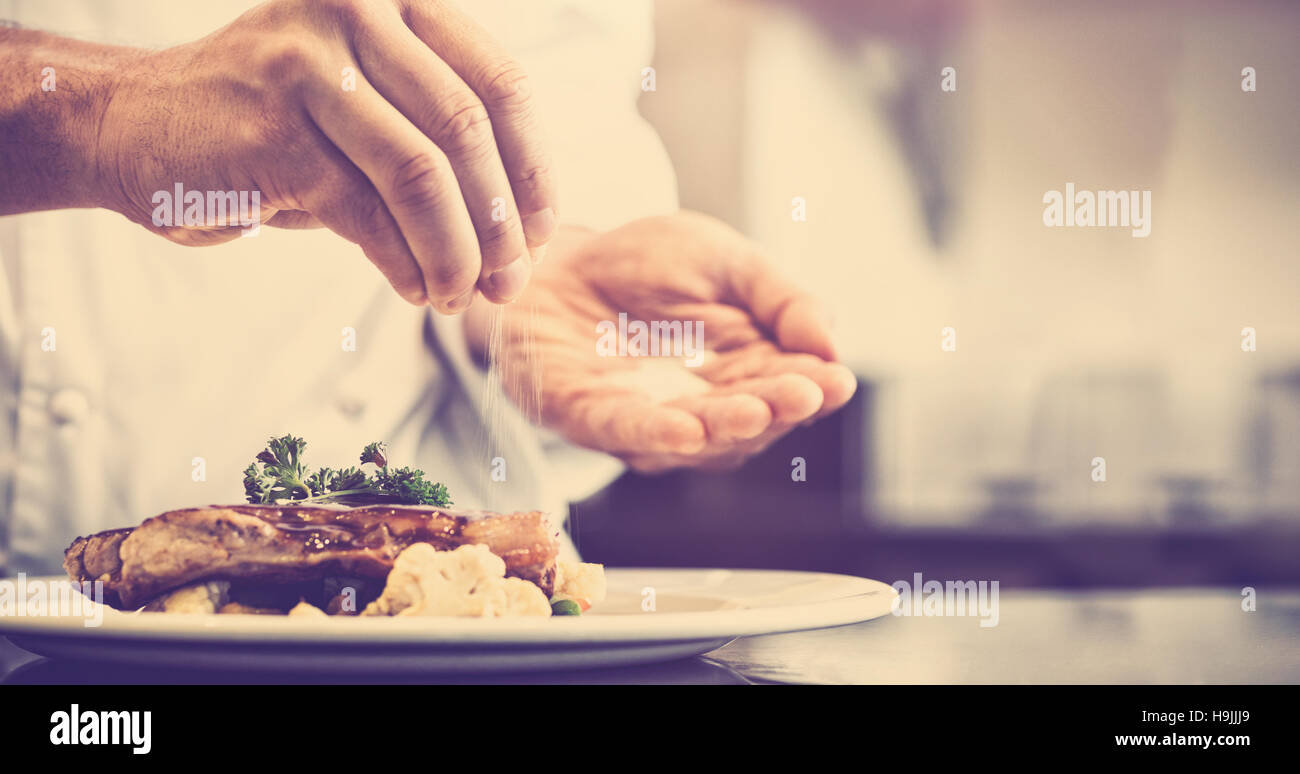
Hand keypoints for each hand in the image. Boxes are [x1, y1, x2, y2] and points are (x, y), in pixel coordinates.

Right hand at [95, 0, 554, 309]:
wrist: (132, 124)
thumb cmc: (269, 125)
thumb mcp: (363, 105)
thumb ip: (435, 140)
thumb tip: (523, 232)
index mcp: (393, 0)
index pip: (498, 84)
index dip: (532, 167)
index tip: (542, 231)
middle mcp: (353, 12)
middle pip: (467, 130)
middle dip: (501, 222)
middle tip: (510, 281)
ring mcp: (308, 67)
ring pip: (423, 175)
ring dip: (457, 252)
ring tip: (461, 294)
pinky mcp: (272, 132)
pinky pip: (368, 214)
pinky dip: (404, 262)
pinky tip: (415, 288)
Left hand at [475, 212, 857, 472]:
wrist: (553, 256)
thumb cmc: (642, 262)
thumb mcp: (724, 260)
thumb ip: (778, 298)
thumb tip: (830, 342)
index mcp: (742, 373)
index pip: (786, 389)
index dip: (812, 389)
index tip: (836, 380)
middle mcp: (699, 408)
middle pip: (746, 421)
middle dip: (775, 409)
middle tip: (804, 395)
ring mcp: (644, 421)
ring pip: (692, 437)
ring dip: (722, 428)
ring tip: (754, 411)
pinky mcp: (585, 416)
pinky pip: (621, 431)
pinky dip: (652, 434)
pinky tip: (684, 430)